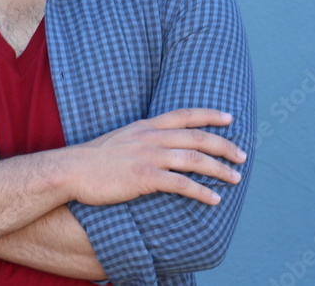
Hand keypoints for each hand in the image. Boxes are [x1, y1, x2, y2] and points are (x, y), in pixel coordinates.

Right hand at [66, 109, 246, 206]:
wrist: (72, 170)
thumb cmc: (95, 158)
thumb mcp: (122, 137)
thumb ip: (143, 137)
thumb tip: (160, 143)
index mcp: (147, 126)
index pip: (186, 115)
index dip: (210, 115)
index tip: (230, 118)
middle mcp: (152, 137)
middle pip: (198, 137)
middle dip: (224, 146)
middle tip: (243, 156)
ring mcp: (149, 156)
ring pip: (194, 159)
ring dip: (219, 169)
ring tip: (236, 178)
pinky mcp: (144, 178)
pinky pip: (180, 184)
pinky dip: (200, 191)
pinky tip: (214, 199)